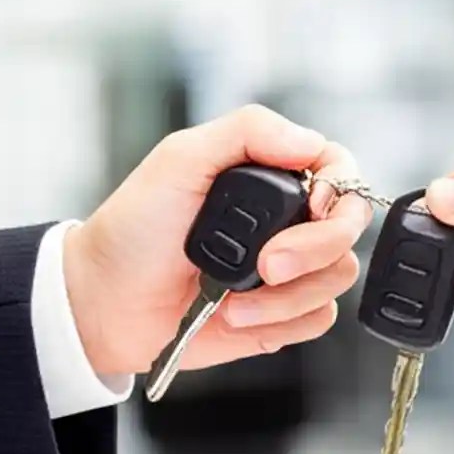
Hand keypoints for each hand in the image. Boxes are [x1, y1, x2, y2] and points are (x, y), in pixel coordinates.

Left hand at [63, 105, 371, 374]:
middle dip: (313, 251)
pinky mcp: (282, 314)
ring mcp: (288, 270)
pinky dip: (281, 321)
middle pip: (350, 229)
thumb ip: (247, 132)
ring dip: (287, 296)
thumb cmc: (131, 230)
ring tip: (233, 299)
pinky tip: (238, 316)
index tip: (311, 205)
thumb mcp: (180, 159)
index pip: (341, 171)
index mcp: (271, 174)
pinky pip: (317, 319)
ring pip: (337, 278)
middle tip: (266, 265)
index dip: (340, 191)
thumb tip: (309, 142)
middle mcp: (287, 219)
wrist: (103, 303)